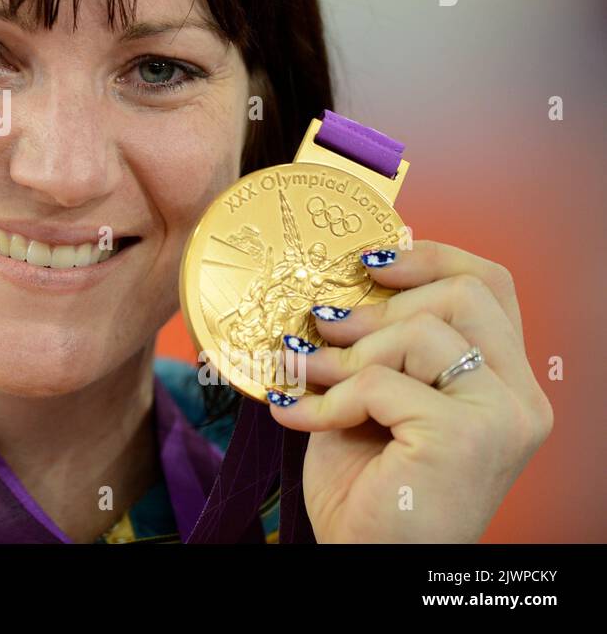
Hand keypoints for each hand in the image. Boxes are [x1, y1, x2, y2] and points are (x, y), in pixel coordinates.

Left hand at [267, 240, 553, 542]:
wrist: (367, 561)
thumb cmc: (369, 487)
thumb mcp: (374, 397)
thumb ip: (380, 344)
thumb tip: (348, 279)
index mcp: (505, 382)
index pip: (490, 286)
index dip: (430, 258)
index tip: (369, 262)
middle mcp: (520, 397)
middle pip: (462, 295)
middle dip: (378, 306)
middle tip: (323, 329)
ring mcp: (502, 417)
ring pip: (424, 331)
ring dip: (348, 353)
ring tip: (305, 375)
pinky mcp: (468, 437)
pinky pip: (383, 382)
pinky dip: (329, 396)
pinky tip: (299, 416)